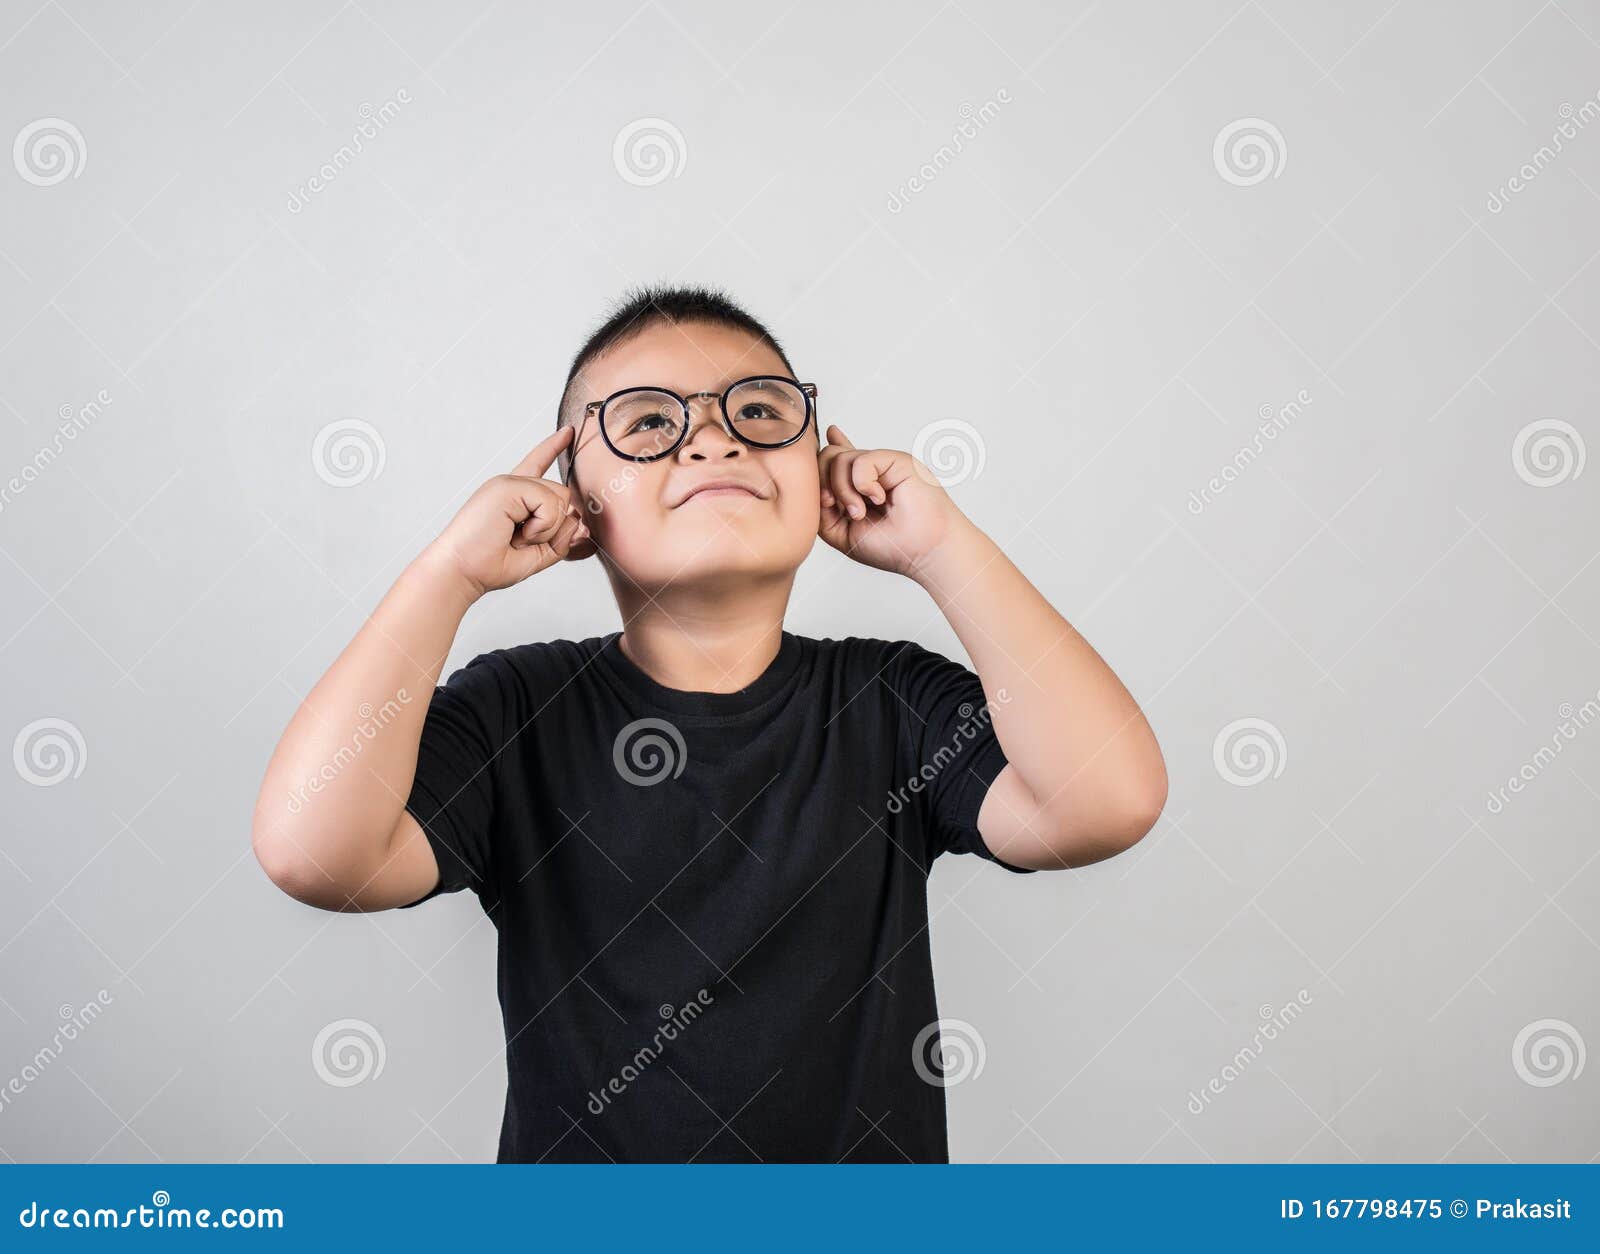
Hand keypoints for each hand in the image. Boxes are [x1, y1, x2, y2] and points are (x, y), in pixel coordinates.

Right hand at [423, 425, 594, 598]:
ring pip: (561, 497)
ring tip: (519, 539)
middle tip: (523, 542)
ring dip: (548, 528)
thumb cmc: (491, 565)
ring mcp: (508, 483)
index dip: (552, 448)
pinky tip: (518, 535)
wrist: (462, 572)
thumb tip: (579, 520)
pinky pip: (549, 503)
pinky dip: (542, 526)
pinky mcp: (507, 487)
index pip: (537, 465)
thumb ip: (562, 536)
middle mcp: (511, 485)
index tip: (568, 432)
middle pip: (562, 494)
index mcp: (514, 496)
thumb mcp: (539, 553)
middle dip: (555, 526)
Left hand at [816, 424, 969, 578]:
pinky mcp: (895, 460)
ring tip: (860, 513)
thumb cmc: (892, 548)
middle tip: (836, 508)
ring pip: (839, 458)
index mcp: (861, 486)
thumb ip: (822, 510)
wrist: (926, 552)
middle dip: (822, 484)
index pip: (836, 459)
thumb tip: (815, 487)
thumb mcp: (841, 533)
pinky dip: (862, 484)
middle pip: (828, 457)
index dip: (822, 455)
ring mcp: (883, 464)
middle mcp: (871, 472)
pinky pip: (861, 460)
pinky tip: (879, 499)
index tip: (823, 473)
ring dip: (843, 491)